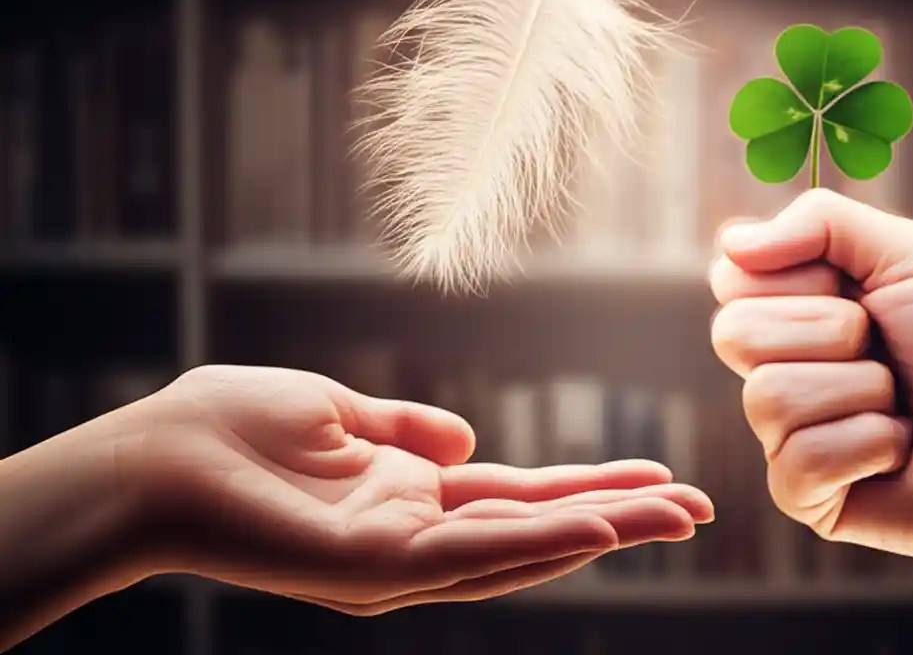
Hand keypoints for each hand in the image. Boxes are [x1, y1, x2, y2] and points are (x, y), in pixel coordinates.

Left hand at [115, 365, 711, 613]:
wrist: (150, 460)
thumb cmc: (225, 431)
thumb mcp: (332, 412)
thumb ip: (400, 429)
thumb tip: (460, 441)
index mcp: (408, 497)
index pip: (518, 493)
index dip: (588, 484)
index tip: (654, 473)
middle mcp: (417, 537)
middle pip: (537, 526)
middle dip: (619, 517)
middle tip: (696, 509)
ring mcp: (399, 560)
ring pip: (519, 547)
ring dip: (598, 532)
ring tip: (670, 517)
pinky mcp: (375, 568)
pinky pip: (473, 554)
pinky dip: (539, 541)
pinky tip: (596, 525)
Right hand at [709, 189, 912, 567]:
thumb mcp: (906, 254)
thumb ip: (819, 222)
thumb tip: (731, 242)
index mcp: (792, 310)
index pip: (730, 279)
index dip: (798, 279)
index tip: (859, 292)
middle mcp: (777, 369)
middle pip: (733, 333)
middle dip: (833, 331)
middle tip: (886, 349)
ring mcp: (783, 434)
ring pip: (769, 397)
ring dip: (861, 392)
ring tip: (900, 406)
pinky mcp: (801, 494)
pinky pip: (799, 459)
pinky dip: (868, 446)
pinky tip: (897, 452)